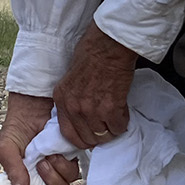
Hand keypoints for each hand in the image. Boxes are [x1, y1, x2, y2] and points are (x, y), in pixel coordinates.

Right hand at [0, 92, 81, 184]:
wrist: (33, 103)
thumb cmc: (17, 127)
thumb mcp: (7, 148)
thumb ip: (12, 170)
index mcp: (32, 180)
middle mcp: (48, 175)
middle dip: (52, 182)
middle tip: (42, 165)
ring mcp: (62, 164)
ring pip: (69, 180)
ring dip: (59, 169)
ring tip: (49, 154)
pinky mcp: (73, 152)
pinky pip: (76, 164)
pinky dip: (67, 160)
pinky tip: (58, 150)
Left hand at [53, 21, 138, 149]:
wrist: (108, 46)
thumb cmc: (91, 54)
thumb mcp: (70, 78)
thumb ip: (72, 98)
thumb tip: (80, 114)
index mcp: (61, 99)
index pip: (67, 134)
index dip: (81, 138)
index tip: (89, 135)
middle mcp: (74, 107)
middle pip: (87, 138)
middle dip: (98, 135)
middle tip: (106, 125)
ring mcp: (91, 110)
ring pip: (104, 136)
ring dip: (111, 129)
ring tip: (115, 117)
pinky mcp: (111, 108)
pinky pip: (118, 127)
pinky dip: (123, 122)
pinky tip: (122, 110)